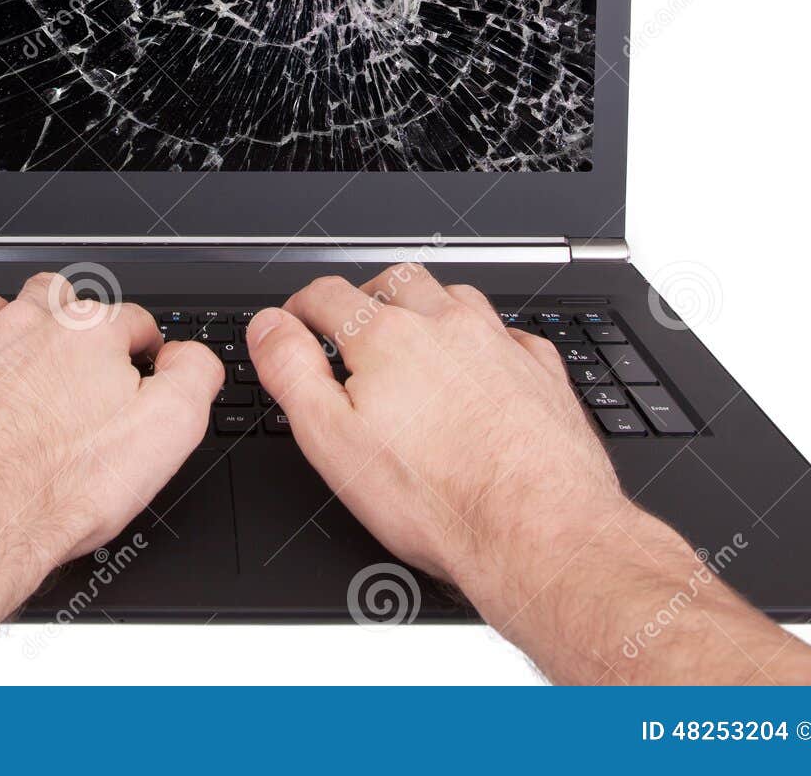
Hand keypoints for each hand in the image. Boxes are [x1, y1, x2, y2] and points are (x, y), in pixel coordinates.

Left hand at [0, 272, 224, 584]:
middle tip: (82, 350)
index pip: (131, 317)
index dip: (146, 344)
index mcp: (87, 333)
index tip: (146, 367)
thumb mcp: (170, 429)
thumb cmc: (64, 483)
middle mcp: (24, 330)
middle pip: (53, 295)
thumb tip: (192, 357)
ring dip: (4, 324)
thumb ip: (194, 377)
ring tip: (17, 354)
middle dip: (71, 313)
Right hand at [247, 264, 633, 600]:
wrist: (539, 531)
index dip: (300, 306)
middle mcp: (447, 328)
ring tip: (413, 334)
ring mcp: (500, 346)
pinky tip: (480, 363)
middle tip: (351, 320)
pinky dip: (485, 338)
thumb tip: (268, 327)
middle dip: (366, 294)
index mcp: (388, 340)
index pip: (329, 295)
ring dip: (427, 306)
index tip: (293, 321)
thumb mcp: (332, 440)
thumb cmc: (439, 499)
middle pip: (397, 280)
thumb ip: (292, 372)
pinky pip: (509, 333)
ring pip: (456, 297)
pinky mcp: (541, 373)